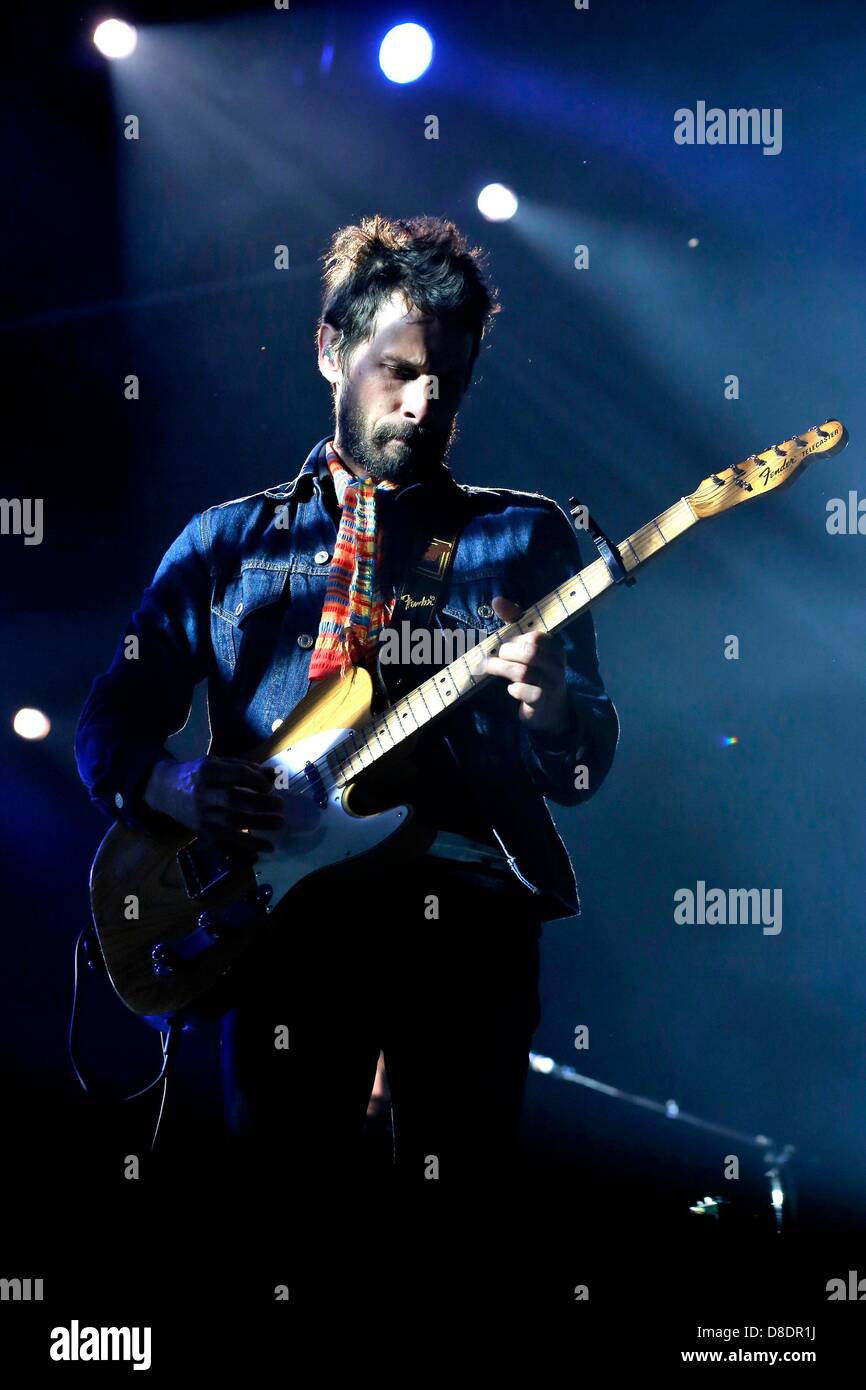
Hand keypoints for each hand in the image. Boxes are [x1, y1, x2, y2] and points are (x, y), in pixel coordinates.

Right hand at [144, 756, 293, 855]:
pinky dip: (251, 844)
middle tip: (280, 805)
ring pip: (233, 821)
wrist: (165, 790)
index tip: (270, 787)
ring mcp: (203, 814)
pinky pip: (230, 839)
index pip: (236, 774)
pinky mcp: (204, 831)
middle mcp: (204, 792)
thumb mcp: (217, 764)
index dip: (256, 780)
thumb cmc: (198, 775)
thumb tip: (275, 775)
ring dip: (260, 823)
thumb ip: (245, 768)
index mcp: (208, 771)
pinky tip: (269, 847)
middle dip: (260, 803)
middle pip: (234, 799)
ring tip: (280, 823)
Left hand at [480, 596, 568, 735]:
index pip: (535, 636)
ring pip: (524, 672)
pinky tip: (511, 688)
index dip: (514, 638)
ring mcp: (552, 683)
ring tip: (489, 667)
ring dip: (501, 668)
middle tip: (493, 656)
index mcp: (554, 647)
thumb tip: (496, 600)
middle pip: (529, 652)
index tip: (503, 643)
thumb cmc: (535, 670)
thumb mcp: (526, 645)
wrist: (550, 709)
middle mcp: (557, 664)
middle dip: (506, 652)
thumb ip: (514, 621)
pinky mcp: (543, 701)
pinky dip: (514, 689)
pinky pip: (527, 692)